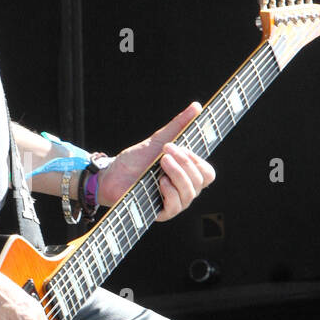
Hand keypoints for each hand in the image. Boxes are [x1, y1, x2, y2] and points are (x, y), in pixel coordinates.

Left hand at [98, 102, 215, 221]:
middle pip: (200, 181)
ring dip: (178, 175)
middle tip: (166, 150)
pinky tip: (161, 182)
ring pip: (190, 193)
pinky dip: (171, 192)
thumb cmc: (135, 160)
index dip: (197, 160)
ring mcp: (174, 203)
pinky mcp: (161, 213)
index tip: (181, 147)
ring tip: (161, 162)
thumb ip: (178, 126)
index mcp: (186, 175)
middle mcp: (184, 190)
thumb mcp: (158, 141)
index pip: (207, 173)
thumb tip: (197, 106)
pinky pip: (175, 206)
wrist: (112, 174)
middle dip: (185, 163)